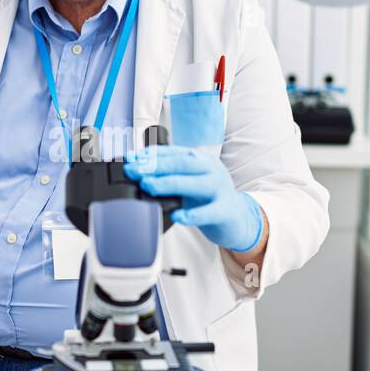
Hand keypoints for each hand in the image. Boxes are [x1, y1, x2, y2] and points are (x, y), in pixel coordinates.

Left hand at [123, 145, 262, 251]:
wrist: (237, 218)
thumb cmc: (207, 198)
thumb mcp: (190, 181)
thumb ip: (170, 176)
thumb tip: (139, 173)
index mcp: (201, 160)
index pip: (175, 152)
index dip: (152, 155)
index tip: (132, 158)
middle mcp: (211, 170)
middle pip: (182, 164)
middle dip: (155, 166)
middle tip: (134, 171)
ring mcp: (220, 189)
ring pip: (194, 183)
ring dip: (168, 184)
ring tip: (148, 186)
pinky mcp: (225, 210)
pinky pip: (208, 212)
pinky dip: (191, 214)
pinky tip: (176, 216)